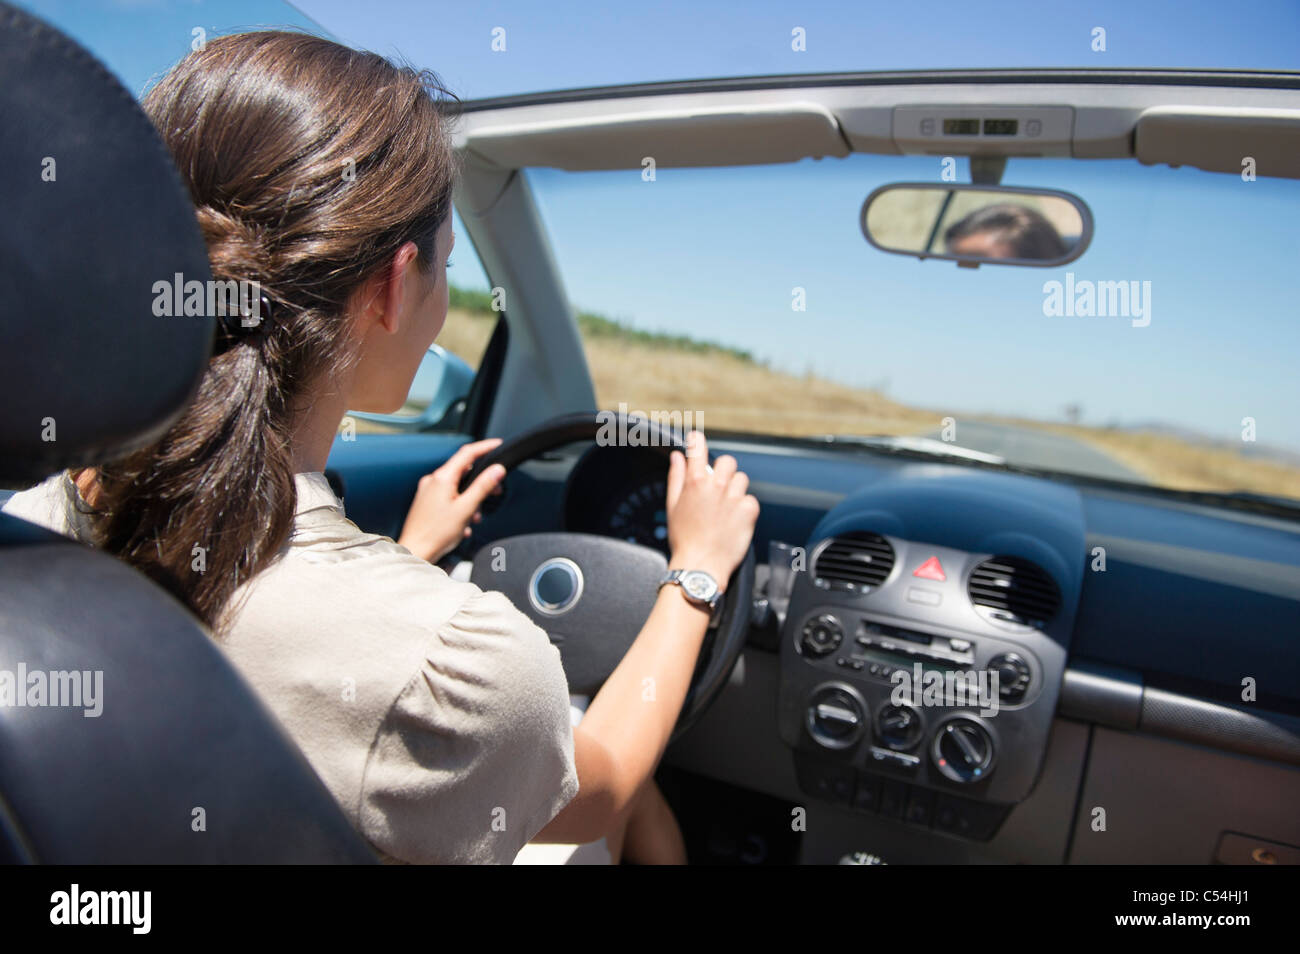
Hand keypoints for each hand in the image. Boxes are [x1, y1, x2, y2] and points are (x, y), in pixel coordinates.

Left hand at [397, 438, 504, 562]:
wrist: (415, 551)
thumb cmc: (437, 533)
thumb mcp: (466, 509)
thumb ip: (482, 487)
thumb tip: (497, 469)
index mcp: (442, 478)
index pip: (467, 453)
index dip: (485, 447)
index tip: (497, 445)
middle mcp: (433, 480)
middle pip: (463, 471)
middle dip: (481, 481)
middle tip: (495, 492)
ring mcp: (428, 491)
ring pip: (456, 486)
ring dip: (470, 498)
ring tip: (475, 517)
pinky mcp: (426, 502)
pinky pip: (448, 497)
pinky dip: (460, 505)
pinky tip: (463, 524)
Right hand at [664, 431, 758, 592]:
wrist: (701, 565)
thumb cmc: (684, 539)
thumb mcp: (672, 506)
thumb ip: (676, 477)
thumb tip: (676, 457)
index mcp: (695, 482)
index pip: (698, 449)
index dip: (697, 441)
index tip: (697, 439)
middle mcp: (716, 486)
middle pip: (727, 462)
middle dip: (723, 471)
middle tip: (718, 488)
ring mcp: (734, 497)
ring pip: (741, 480)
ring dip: (735, 490)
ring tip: (726, 509)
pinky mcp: (749, 510)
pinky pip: (750, 499)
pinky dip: (744, 508)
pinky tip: (734, 521)